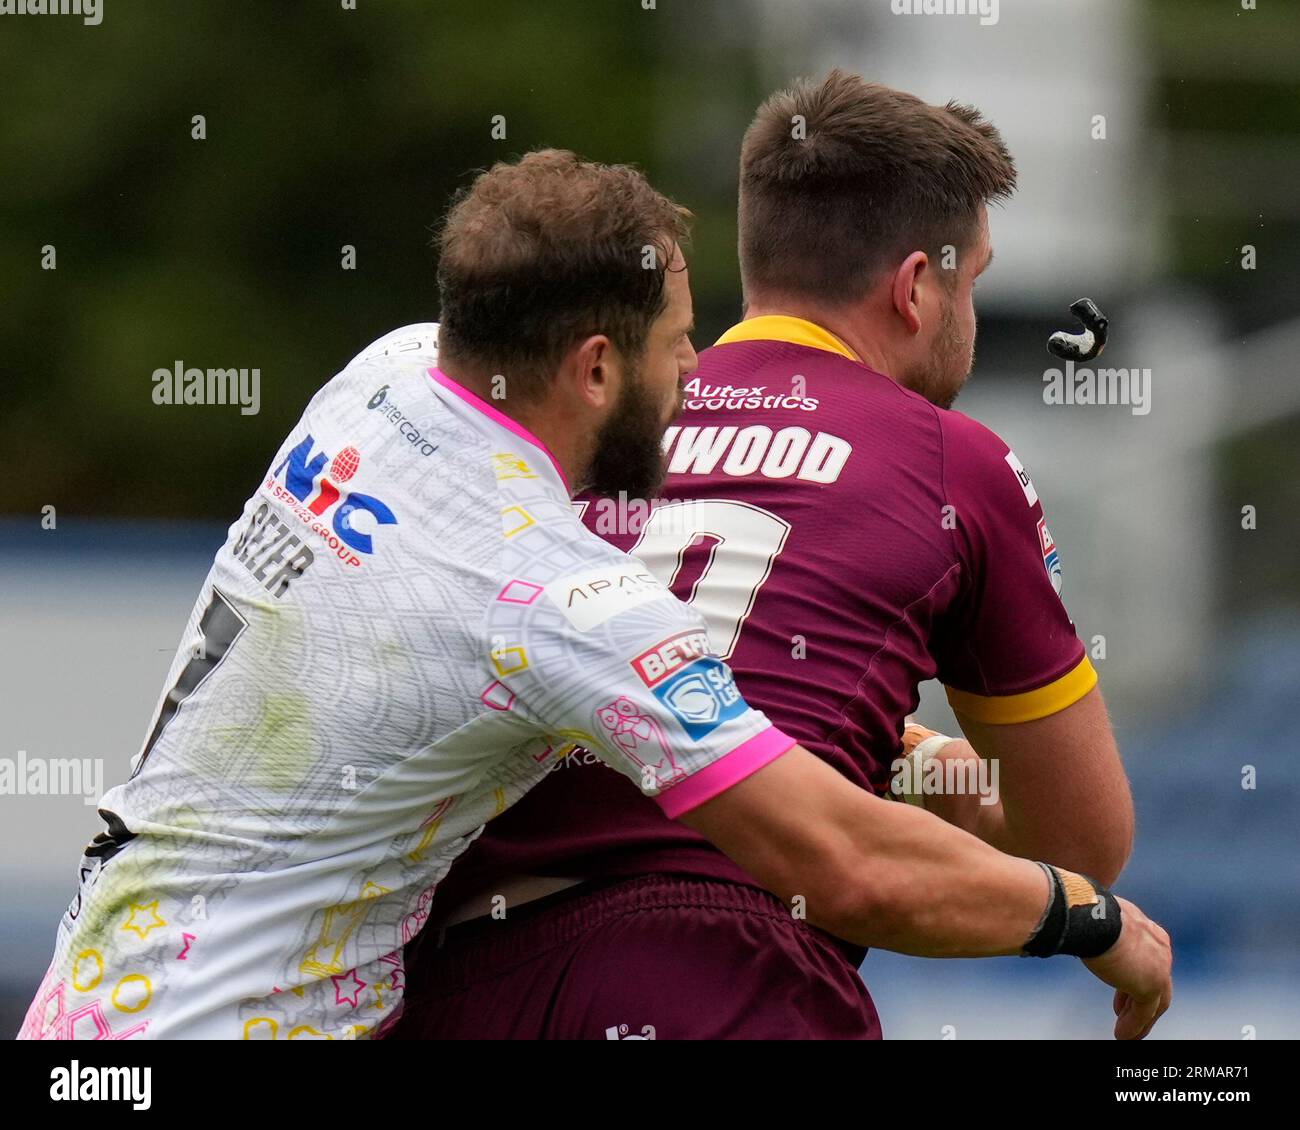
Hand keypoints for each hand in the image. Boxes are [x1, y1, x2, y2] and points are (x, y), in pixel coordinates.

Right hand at [1081, 896, 1172, 1038]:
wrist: (1093, 916)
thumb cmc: (1088, 910)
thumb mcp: (1098, 918)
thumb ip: (1098, 927)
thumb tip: (1073, 917)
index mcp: (1148, 930)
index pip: (1148, 959)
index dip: (1135, 974)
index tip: (1122, 987)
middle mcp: (1159, 949)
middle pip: (1155, 982)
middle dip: (1138, 998)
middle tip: (1122, 1010)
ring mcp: (1158, 969)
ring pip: (1154, 1002)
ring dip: (1139, 1019)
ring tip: (1126, 1033)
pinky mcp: (1151, 986)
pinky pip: (1145, 1013)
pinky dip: (1135, 1026)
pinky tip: (1122, 1035)